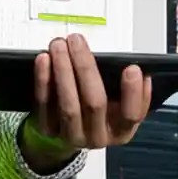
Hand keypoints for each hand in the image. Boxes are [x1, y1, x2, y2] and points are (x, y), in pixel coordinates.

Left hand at [25, 34, 151, 166]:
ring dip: (63, 71)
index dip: (133, 93)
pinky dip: (44, 80)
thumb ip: (125, 86)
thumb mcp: (119, 99)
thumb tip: (130, 62)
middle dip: (86, 68)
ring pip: (68, 105)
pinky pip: (45, 104)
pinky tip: (44, 59)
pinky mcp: (49, 131)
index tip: (132, 68)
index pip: (132, 115)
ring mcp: (72, 136)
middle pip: (95, 103)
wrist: (71, 131)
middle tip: (77, 41)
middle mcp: (98, 137)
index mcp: (122, 131)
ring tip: (59, 46)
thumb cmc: (101, 108)